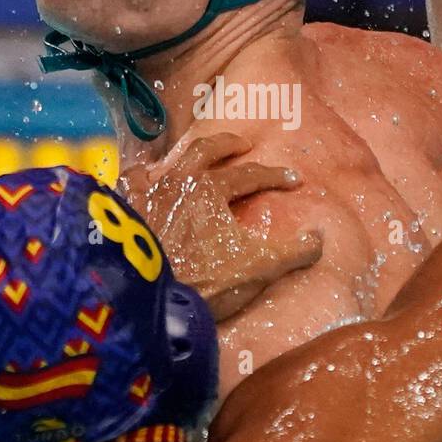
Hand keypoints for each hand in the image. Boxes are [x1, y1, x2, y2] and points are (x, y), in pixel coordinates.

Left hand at [119, 133, 321, 322]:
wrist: (145, 297)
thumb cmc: (204, 279)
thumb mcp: (258, 268)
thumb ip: (293, 251)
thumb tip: (319, 237)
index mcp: (212, 188)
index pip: (250, 174)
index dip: (275, 176)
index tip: (294, 180)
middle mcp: (178, 180)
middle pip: (204, 150)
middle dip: (226, 144)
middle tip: (241, 144)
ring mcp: (146, 193)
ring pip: (166, 162)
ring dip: (182, 157)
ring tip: (190, 159)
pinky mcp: (122, 211)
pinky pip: (129, 183)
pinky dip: (139, 179)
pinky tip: (141, 182)